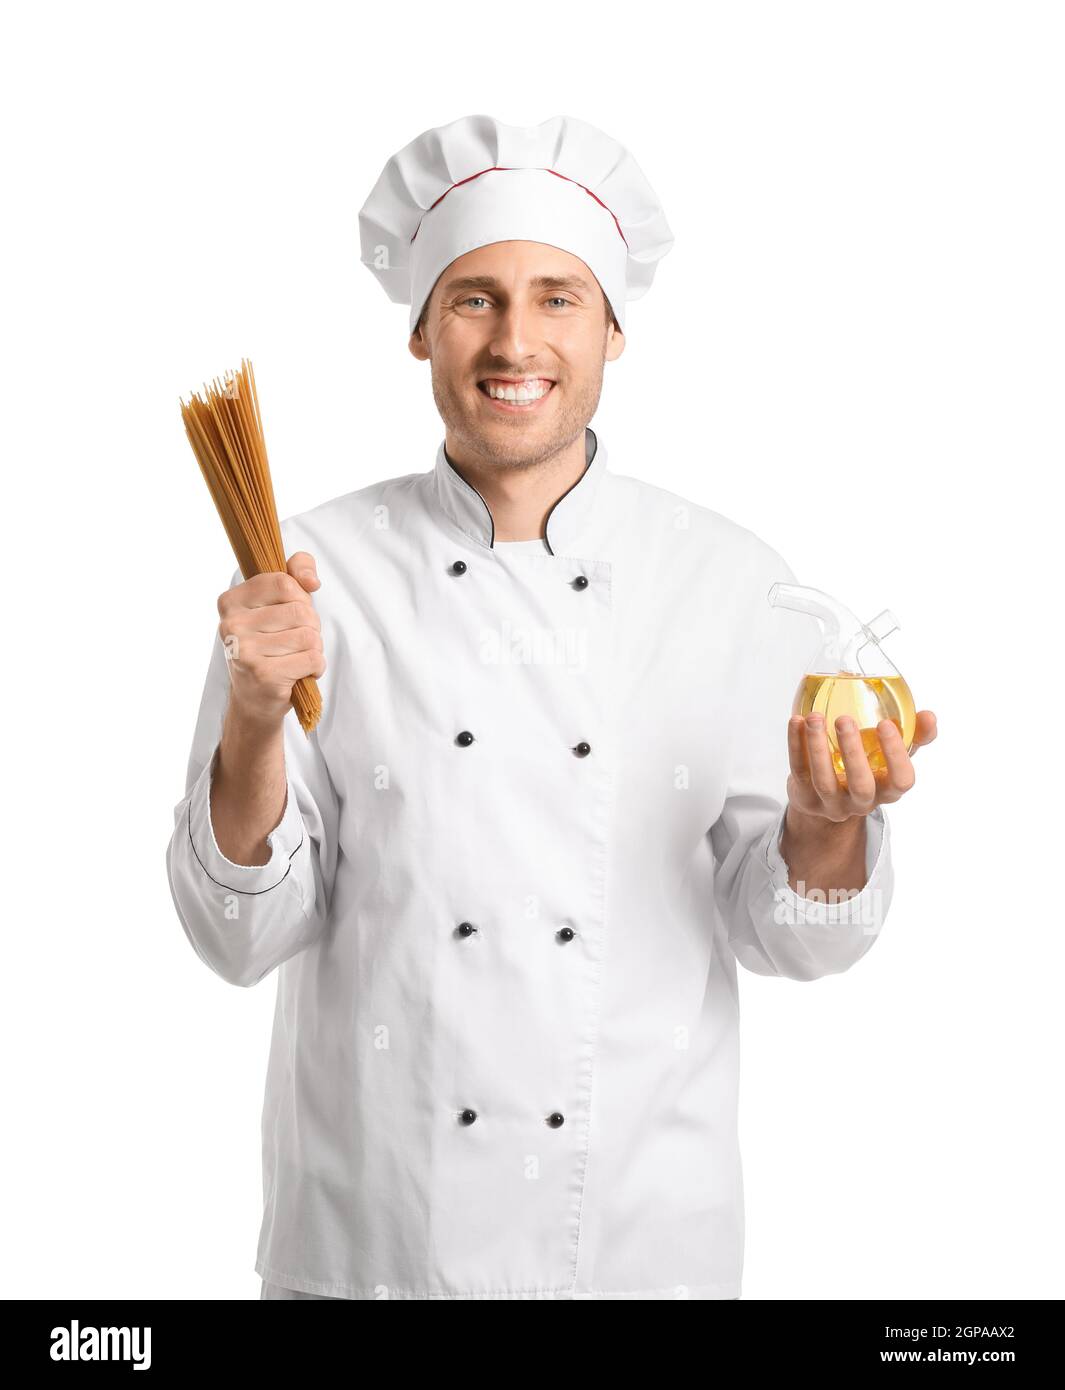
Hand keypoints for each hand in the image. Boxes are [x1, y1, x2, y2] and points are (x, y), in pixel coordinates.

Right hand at [216, 551, 325, 729]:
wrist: (254, 700)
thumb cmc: (269, 645)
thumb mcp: (277, 603)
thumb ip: (295, 573)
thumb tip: (311, 580)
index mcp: (231, 601)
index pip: (284, 582)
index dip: (301, 598)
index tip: (293, 613)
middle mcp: (231, 624)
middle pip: (301, 611)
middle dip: (311, 627)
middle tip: (297, 642)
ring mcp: (245, 651)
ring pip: (309, 636)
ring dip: (314, 649)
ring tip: (297, 658)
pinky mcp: (264, 675)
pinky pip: (313, 658)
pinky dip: (316, 667)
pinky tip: (300, 673)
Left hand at [786, 709, 937, 822]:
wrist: (827, 800)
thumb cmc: (869, 768)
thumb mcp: (893, 756)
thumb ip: (914, 736)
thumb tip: (928, 716)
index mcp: (888, 790)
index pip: (901, 781)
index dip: (896, 755)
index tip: (886, 724)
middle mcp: (861, 801)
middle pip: (860, 784)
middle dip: (853, 752)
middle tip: (845, 720)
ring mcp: (831, 803)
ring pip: (824, 780)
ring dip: (818, 746)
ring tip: (815, 717)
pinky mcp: (804, 797)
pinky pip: (799, 770)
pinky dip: (796, 745)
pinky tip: (796, 721)